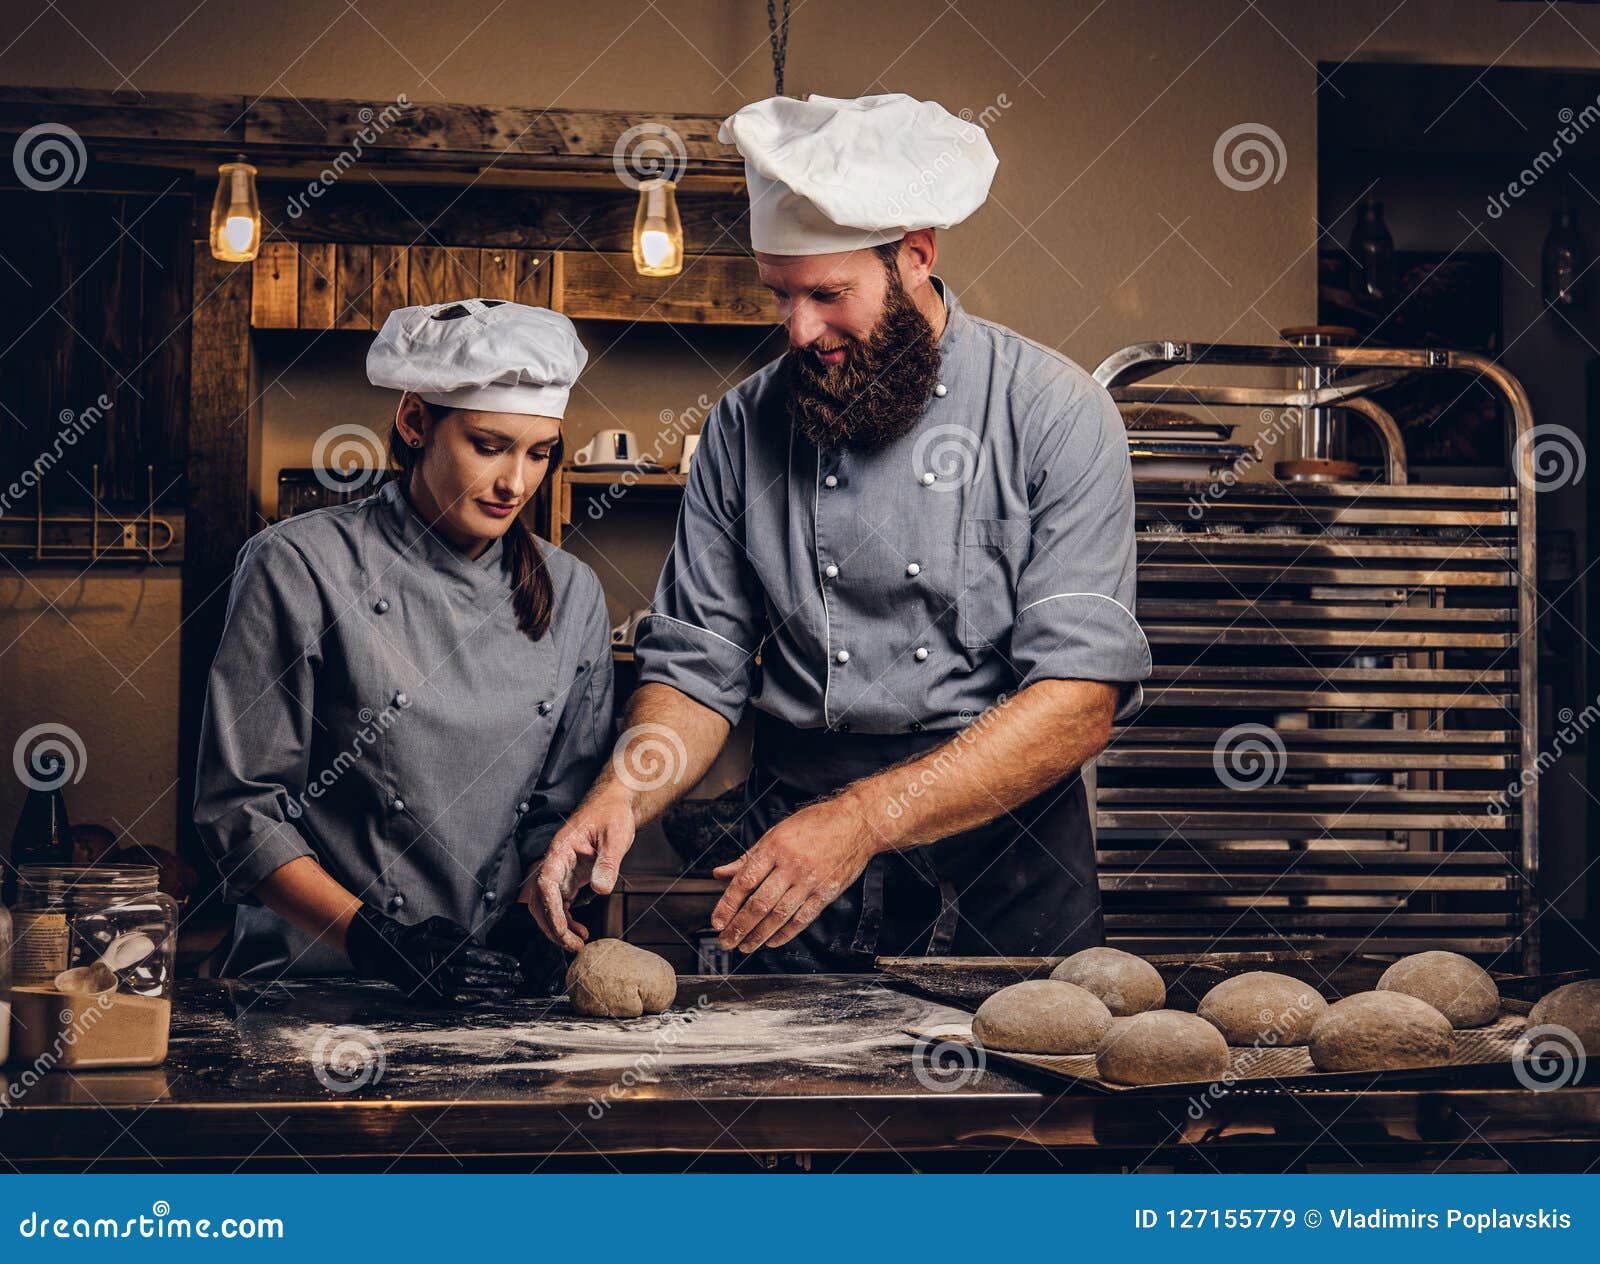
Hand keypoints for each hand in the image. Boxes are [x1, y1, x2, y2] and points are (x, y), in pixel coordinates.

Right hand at [344, 905, 522, 1005]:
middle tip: (519, 977)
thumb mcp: (437, 924)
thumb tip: (480, 947)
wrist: (390, 955)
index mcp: (440, 950)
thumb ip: (459, 933)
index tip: (514, 963)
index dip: (496, 960)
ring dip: (492, 991)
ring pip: (469, 991)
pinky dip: (476, 1001)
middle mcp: (437, 970)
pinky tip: (490, 998)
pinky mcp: (431, 997)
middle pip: (475, 975)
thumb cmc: (417, 936)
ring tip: (510, 990)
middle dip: (500, 977)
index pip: (475, 956)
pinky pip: (457, 1002)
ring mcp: (434, 986)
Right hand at [523, 785, 636, 951]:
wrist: (615, 804)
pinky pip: (560, 903)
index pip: (546, 884)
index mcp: (560, 849)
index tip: (561, 930)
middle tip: (571, 945)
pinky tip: (579, 931)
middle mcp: (556, 861)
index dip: (551, 910)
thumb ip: (608, 863)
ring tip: (577, 944)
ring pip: (547, 905)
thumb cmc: (612, 813)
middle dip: (551, 926)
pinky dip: (566, 920)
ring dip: (558, 927)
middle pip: (539, 900)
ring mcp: (561, 870)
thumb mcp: (616, 836)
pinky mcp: (569, 877)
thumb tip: (600, 890)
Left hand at [711, 792, 881, 953]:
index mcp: (774, 847)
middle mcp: (791, 865)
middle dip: (740, 927)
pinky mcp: (827, 892)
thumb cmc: (816, 824)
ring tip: (745, 946)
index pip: (744, 882)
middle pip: (760, 903)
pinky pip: (803, 918)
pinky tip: (772, 941)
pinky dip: (786, 933)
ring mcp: (810, 880)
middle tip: (727, 941)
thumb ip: (748, 857)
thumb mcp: (777, 832)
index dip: (728, 905)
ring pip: (779, 915)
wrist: (856, 823)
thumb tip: (721, 873)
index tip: (717, 921)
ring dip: (759, 935)